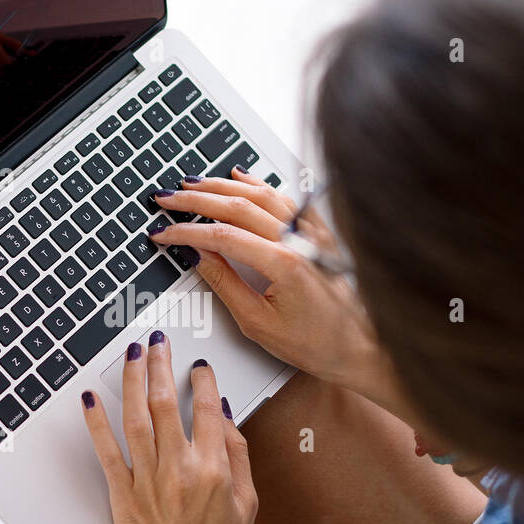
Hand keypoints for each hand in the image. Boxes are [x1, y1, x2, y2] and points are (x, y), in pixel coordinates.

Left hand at [79, 334, 256, 523]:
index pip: (206, 409)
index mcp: (215, 471)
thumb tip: (223, 414)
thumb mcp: (247, 506)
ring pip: (135, 418)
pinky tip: (89, 399)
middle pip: (165, 403)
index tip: (198, 366)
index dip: (202, 381)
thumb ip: (238, 456)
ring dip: (130, 380)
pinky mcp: (122, 498)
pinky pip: (106, 452)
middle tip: (157, 343)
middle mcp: (179, 471)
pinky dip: (96, 423)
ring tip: (130, 355)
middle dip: (160, 365)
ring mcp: (147, 483)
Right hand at [147, 169, 391, 405]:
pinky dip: (259, 184)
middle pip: (237, 205)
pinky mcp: (318, 232)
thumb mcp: (257, 322)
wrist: (360, 347)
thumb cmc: (316, 342)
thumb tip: (198, 255)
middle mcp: (300, 239)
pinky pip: (285, 197)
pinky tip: (241, 176)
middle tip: (167, 198)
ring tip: (193, 184)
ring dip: (222, 186)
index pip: (222, 235)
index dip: (186, 231)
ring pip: (260, 193)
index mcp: (284, 262)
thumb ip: (225, 282)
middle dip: (196, 199)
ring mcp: (311, 232)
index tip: (164, 232)